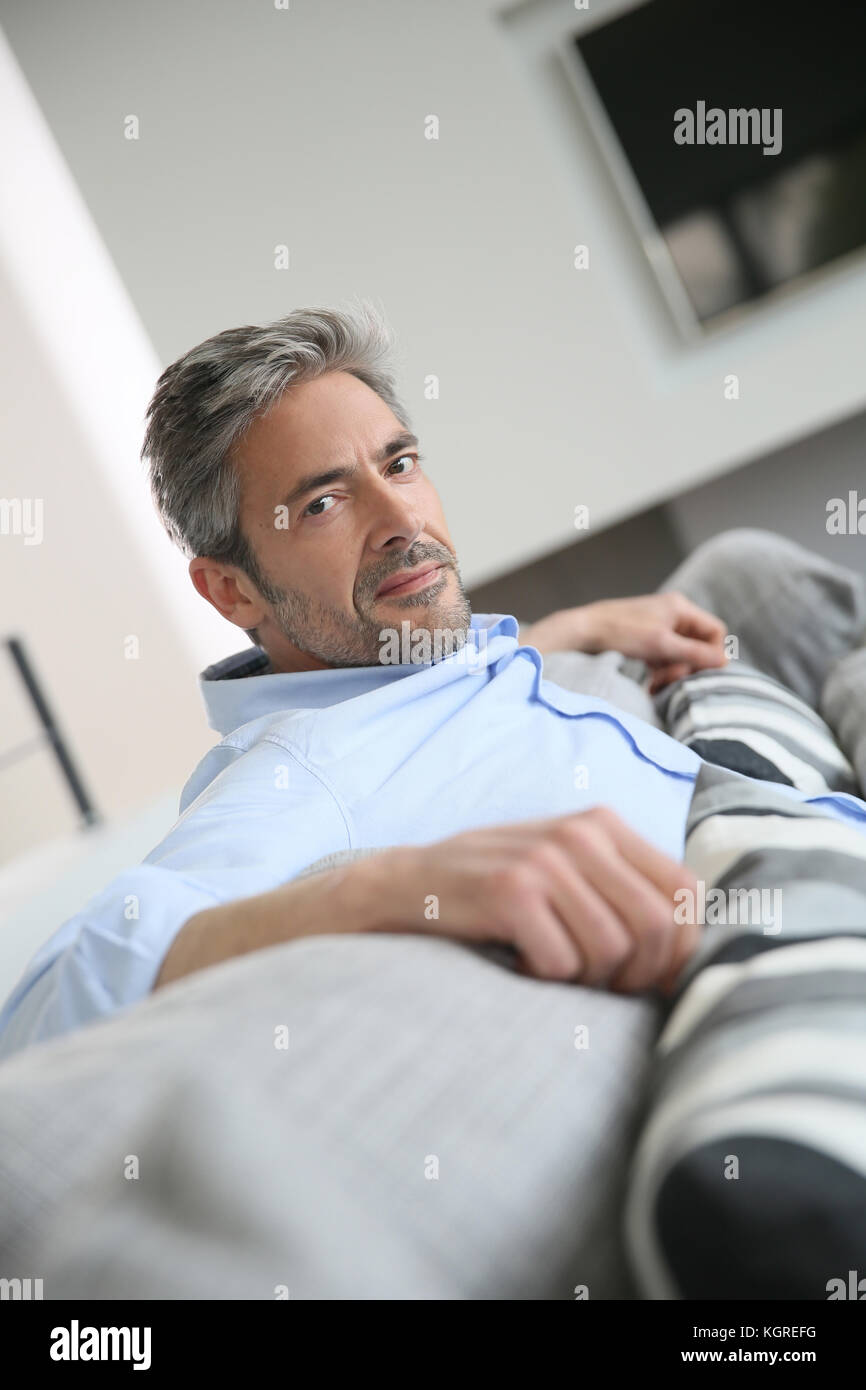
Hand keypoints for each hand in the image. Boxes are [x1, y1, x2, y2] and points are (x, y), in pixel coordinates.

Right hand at [362, 806, 699, 994]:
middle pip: (655, 927)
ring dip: (586, 980)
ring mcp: (544, 859)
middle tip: (599, 985)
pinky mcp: (509, 890)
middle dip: (636, 974)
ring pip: (611, 950)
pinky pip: (561, 963)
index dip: (680, 948)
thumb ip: (623, 891)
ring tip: (553, 969)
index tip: (652, 978)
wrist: (406, 886)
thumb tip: (686, 954)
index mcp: (604, 825)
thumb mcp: (566, 871)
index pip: (685, 892)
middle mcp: (580, 834)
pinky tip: (521, 965)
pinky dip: (545, 980)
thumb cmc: (496, 892)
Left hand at [525, 593, 727, 692]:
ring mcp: (658, 626)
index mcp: (680, 608)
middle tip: (671, 680)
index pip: (715, 631)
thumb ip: (694, 653)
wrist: (582, 632)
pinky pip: (664, 657)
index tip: (699, 673)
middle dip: (687, 666)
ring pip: (680, 653)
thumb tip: (725, 662)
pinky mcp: (646, 638)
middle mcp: (672, 613)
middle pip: (698, 644)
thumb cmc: (621, 633)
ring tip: (656, 684)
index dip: (712, 654)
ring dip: (672, 671)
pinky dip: (660, 670)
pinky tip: (650, 684)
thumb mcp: (661, 645)